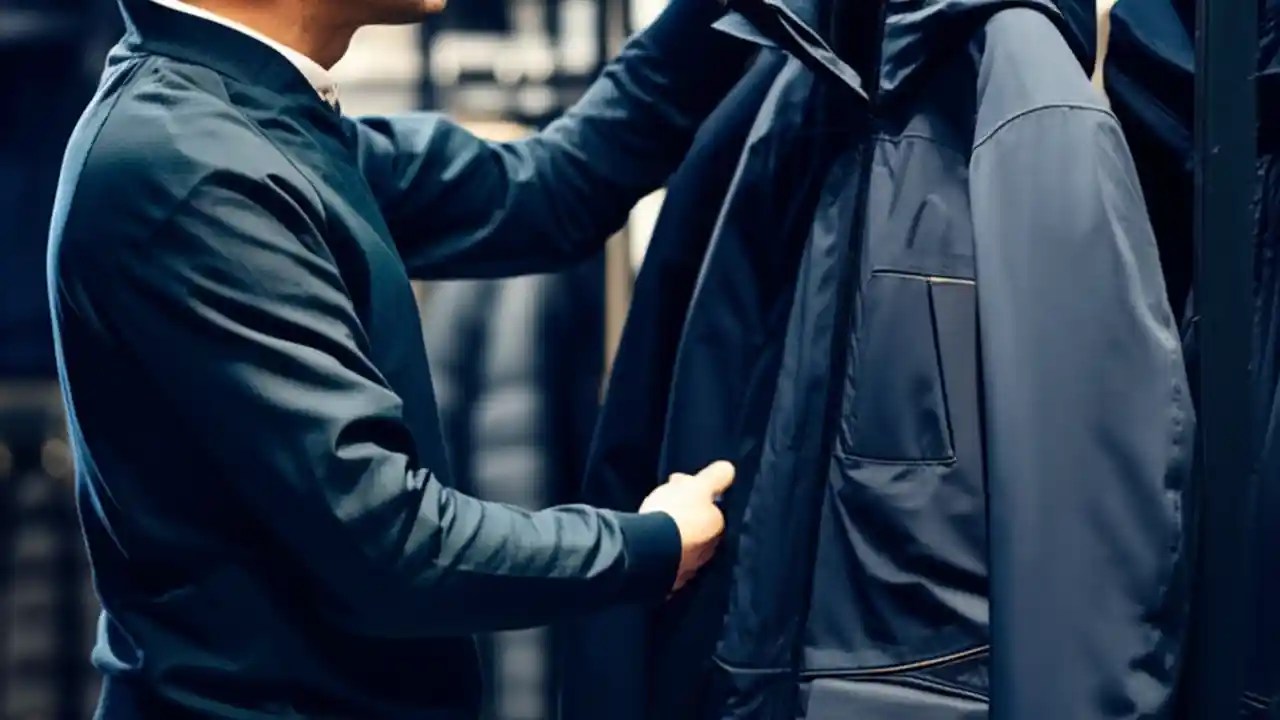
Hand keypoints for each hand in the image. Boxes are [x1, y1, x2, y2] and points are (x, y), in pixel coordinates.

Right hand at [639, 461, 735, 593]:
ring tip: (655, 526)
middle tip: (666, 504)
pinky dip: (661, 552)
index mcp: (717, 528)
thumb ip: (715, 478)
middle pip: (698, 530)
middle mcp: (708, 552)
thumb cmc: (676, 513)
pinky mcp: (666, 583)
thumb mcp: (697, 486)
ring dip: (674, 537)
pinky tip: (650, 546)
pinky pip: (666, 562)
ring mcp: (687, 570)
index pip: (711, 509)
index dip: (695, 495)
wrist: (647, 550)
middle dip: (686, 518)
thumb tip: (730, 468)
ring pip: (683, 548)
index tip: (678, 485)